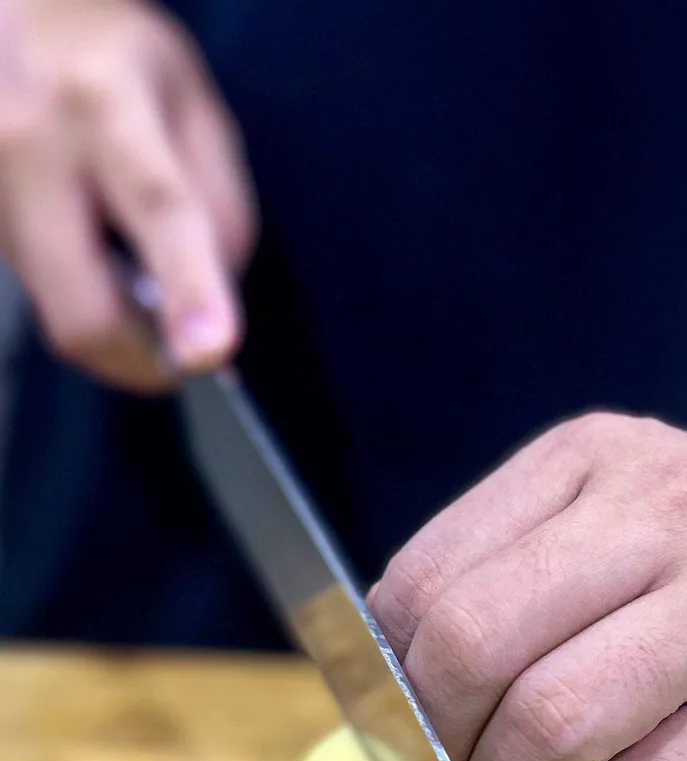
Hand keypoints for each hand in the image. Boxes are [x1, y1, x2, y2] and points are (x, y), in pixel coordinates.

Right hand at [0, 0, 255, 388]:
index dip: (191, 290)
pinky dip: (78, 294)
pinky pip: (38, 294)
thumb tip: (212, 308)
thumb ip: (221, 208)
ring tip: (123, 254)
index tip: (210, 351)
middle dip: (141, 356)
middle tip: (180, 349)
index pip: (158, 209)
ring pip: (58, 311)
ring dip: (110, 314)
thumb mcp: (193, 108)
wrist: (9, 16)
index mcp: (107, 102)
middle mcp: (30, 146)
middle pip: (84, 312)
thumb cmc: (114, 61)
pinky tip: (85, 242)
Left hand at [371, 412, 686, 760]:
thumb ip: (505, 561)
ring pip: (555, 722)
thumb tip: (390, 669)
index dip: (390, 668)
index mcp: (591, 456)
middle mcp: (662, 513)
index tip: (402, 712)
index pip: (429, 575)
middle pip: (476, 643)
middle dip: (436, 737)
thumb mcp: (610, 501)